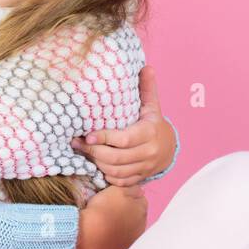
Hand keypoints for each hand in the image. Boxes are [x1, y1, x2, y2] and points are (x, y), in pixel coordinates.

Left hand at [71, 64, 172, 186]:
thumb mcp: (152, 106)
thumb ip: (146, 88)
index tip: (88, 135)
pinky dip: (106, 175)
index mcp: (149, 133)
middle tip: (78, 143)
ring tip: (83, 152)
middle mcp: (148, 152)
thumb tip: (145, 66)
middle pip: (116, 158)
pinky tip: (96, 164)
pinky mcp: (140, 178)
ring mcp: (144, 167)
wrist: (170, 148)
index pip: (124, 139)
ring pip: (115, 171)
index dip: (105, 138)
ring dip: (97, 163)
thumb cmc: (154, 124)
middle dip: (94, 152)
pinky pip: (119, 181)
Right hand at [74, 182, 148, 248]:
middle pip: (136, 214)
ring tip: (108, 224)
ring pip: (130, 229)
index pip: (140, 198)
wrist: (89, 234)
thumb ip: (132, 188)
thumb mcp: (117, 190)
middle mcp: (142, 226)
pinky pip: (121, 242)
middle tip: (112, 210)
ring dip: (123, 226)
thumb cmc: (102, 209)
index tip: (116, 198)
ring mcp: (132, 241)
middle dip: (128, 212)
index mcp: (142, 209)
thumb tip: (139, 190)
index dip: (128, 196)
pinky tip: (106, 235)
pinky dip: (116, 238)